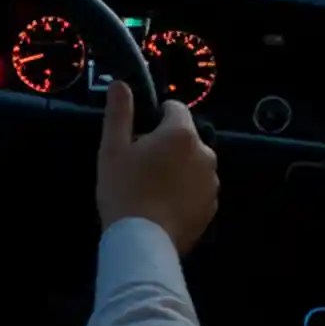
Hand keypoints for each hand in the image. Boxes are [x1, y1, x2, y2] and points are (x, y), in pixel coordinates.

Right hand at [96, 81, 218, 254]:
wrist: (142, 241)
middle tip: (141, 165)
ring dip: (178, 167)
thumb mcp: (112, 148)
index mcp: (181, 133)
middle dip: (167, 144)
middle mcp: (205, 153)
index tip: (139, 135)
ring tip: (152, 188)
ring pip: (193, 163)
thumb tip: (120, 83)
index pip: (174, 108)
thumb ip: (119, 112)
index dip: (155, 116)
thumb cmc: (124, 189)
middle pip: (185, 137)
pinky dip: (185, 191)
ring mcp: (211, 182)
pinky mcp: (212, 207)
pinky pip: (197, 188)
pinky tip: (164, 205)